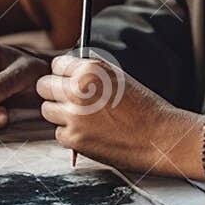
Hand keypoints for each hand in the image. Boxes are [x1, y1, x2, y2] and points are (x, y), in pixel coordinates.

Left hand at [36, 54, 203, 176]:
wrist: (160, 137)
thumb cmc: (144, 107)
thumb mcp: (118, 77)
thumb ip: (91, 72)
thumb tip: (67, 71)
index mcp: (91, 70)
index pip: (57, 64)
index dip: (63, 73)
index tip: (68, 80)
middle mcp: (79, 90)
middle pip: (44, 86)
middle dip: (54, 92)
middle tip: (69, 99)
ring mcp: (74, 116)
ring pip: (47, 110)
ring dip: (60, 113)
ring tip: (81, 117)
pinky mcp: (74, 139)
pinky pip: (59, 132)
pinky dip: (70, 134)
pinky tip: (90, 132)